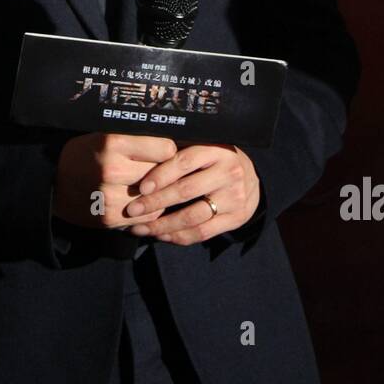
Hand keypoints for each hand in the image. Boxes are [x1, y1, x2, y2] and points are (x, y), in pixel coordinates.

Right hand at [52, 132, 177, 230]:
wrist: (53, 184)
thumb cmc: (85, 155)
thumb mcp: (104, 135)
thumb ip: (136, 137)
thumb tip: (175, 140)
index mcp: (112, 142)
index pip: (165, 148)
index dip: (166, 149)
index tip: (161, 150)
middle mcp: (112, 169)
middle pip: (162, 173)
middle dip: (162, 171)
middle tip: (157, 167)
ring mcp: (111, 197)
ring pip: (157, 196)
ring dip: (157, 192)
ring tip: (148, 184)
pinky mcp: (111, 218)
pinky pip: (148, 215)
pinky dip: (148, 208)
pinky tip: (138, 199)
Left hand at [122, 142, 260, 245]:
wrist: (251, 178)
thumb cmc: (214, 160)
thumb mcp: (203, 147)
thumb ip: (178, 150)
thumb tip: (138, 155)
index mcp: (217, 150)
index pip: (184, 162)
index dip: (160, 175)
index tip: (140, 187)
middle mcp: (229, 172)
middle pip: (186, 191)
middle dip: (155, 203)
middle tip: (132, 210)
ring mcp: (235, 197)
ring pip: (193, 217)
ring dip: (163, 226)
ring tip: (141, 228)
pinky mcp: (236, 218)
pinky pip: (203, 232)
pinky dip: (179, 237)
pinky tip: (161, 235)